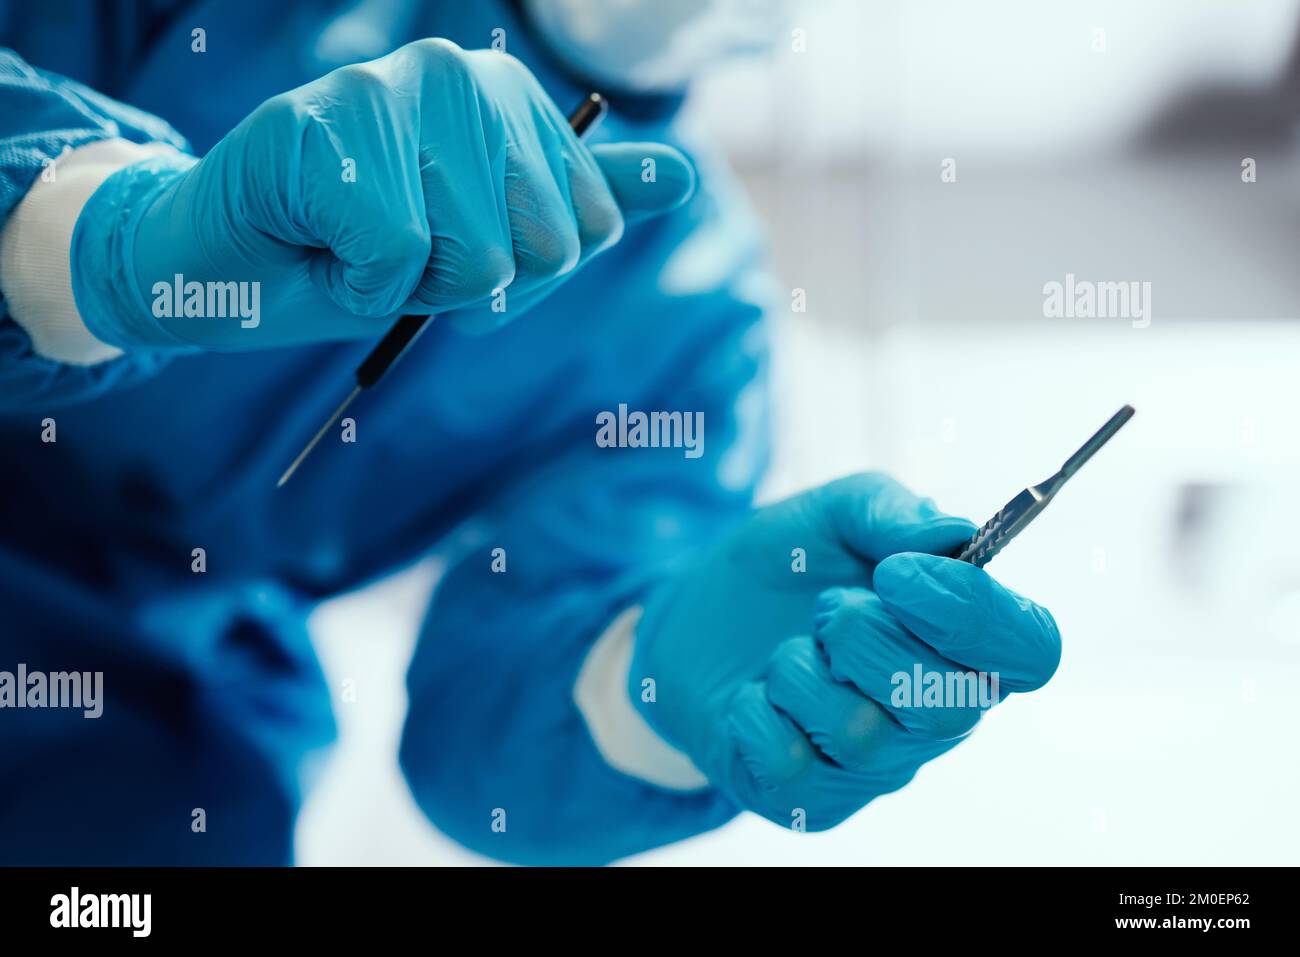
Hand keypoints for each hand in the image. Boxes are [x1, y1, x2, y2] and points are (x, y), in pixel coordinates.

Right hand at [72, 39, 694, 349]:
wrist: (219, 262)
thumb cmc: (351, 249)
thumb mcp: (484, 234)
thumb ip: (578, 202)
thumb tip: (684, 178)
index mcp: (509, 98)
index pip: (587, 234)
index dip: (518, 279)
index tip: (446, 250)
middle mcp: (461, 76)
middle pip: (544, 252)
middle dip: (467, 286)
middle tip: (394, 250)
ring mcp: (392, 90)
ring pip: (478, 260)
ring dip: (410, 287)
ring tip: (354, 243)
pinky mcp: (328, 129)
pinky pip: (396, 261)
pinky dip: (354, 286)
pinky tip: (318, 243)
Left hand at [629, 473, 1060, 829]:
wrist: (693, 618)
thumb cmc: (787, 567)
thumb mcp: (832, 513)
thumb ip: (890, 512)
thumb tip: (952, 531)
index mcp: (963, 641)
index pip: (1031, 651)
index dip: (976, 616)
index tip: (897, 573)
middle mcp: (935, 714)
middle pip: (950, 706)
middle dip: (868, 638)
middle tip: (826, 607)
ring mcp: (875, 766)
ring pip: (861, 734)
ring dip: (801, 671)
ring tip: (786, 650)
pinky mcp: (810, 798)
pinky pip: (790, 763)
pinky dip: (755, 712)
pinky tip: (753, 695)